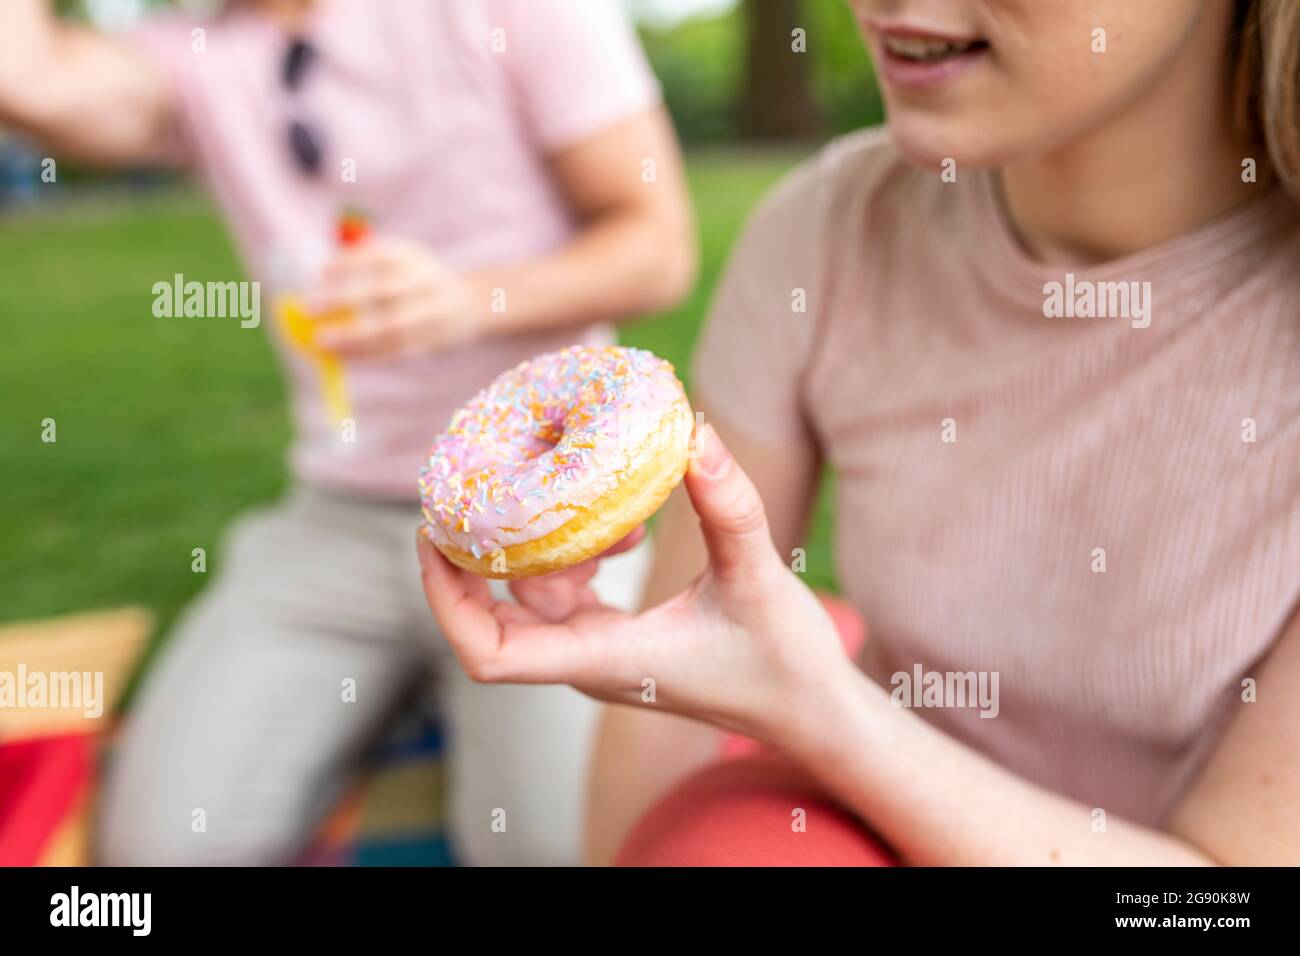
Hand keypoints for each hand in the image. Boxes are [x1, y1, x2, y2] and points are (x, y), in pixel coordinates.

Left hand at [309, 236, 486, 359]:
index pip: (380, 256)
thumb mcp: (400, 258)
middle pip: (383, 292)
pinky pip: (397, 352)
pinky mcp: (433, 342)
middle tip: (308, 308)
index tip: (320, 272)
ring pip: (391, 329)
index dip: (350, 263)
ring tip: (321, 342)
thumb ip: (364, 261)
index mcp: (415, 258)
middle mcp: (427, 284)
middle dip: (344, 300)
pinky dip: (368, 356)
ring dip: (353, 338)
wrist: (471, 304)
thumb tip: (320, 280)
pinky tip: (344, 357)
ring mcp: (432, 315)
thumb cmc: (417, 279)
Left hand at [417, 425, 854, 744]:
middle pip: (494, 616)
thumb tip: (696, 432)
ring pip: (534, 597)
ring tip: (578, 493)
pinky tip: (623, 527)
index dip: (444, 598)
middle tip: (473, 486)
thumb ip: (729, 507)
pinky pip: (568, 595)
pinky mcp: (619, 641)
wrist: (810, 711)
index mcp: (602, 660)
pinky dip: (577, 554)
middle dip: (475, 554)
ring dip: (542, 545)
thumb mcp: (758, 578)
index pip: (488, 651)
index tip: (432, 536)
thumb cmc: (784, 662)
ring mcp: (601, 654)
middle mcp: (588, 661)